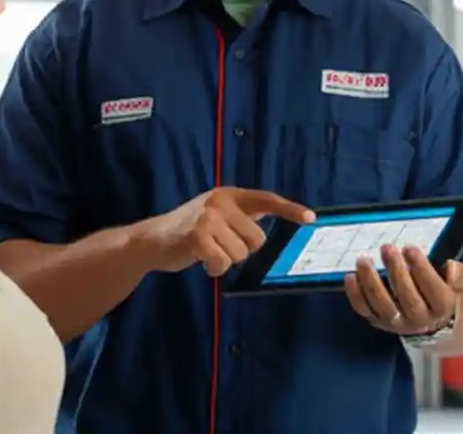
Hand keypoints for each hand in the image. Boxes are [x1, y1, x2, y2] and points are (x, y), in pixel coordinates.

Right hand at [138, 187, 314, 276]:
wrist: (152, 240)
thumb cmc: (189, 231)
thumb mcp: (217, 216)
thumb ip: (240, 219)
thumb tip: (264, 232)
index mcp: (230, 195)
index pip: (266, 200)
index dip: (289, 210)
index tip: (311, 218)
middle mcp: (221, 201)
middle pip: (257, 239)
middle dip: (242, 250)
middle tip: (220, 246)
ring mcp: (208, 217)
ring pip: (240, 254)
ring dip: (225, 260)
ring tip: (206, 251)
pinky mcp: (197, 236)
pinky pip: (222, 263)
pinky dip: (214, 268)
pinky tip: (200, 260)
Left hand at [344, 244, 462, 335]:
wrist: (436, 320)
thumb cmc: (450, 291)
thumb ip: (462, 275)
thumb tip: (451, 268)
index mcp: (443, 309)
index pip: (434, 291)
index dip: (422, 270)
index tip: (410, 248)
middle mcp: (420, 321)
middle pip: (408, 299)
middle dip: (396, 272)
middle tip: (388, 248)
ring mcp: (398, 324)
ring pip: (384, 307)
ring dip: (372, 283)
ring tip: (364, 260)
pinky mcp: (380, 322)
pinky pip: (366, 311)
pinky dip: (355, 296)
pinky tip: (350, 276)